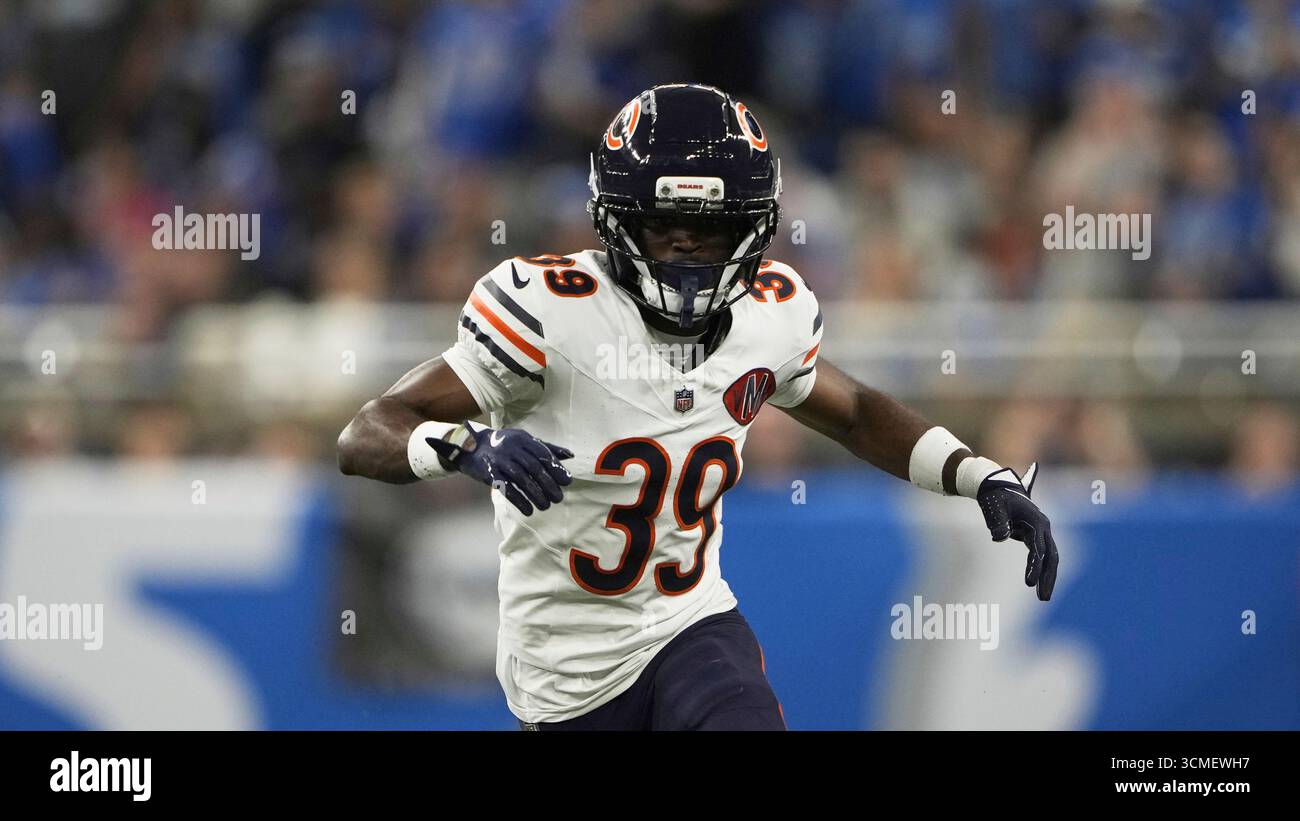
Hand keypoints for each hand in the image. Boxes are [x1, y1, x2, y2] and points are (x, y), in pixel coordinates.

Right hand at [426, 422, 573, 515]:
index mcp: (522, 439)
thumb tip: (570, 455)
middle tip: (558, 498)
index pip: (542, 454)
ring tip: (546, 506)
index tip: (567, 482)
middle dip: (548, 484)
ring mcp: (499, 461)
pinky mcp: (489, 474)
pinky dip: (519, 500)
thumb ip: (546, 447)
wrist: (469, 446)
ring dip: (536, 495)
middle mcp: (511, 448)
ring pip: (521, 479)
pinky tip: (528, 510)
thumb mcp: (523, 440)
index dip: (556, 468)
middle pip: (534, 468)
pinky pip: (506, 488)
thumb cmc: (502, 444)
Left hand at [975, 462, 1058, 600]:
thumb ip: (998, 522)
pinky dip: (1041, 569)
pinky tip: (1037, 583)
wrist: (995, 486)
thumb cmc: (994, 497)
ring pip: (1050, 558)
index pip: (1039, 549)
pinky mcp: (1034, 535)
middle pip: (1051, 557)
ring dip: (1047, 577)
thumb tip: (999, 538)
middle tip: (1043, 598)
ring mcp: (1041, 532)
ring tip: (1043, 597)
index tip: (1028, 584)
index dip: (1035, 567)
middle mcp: (1043, 527)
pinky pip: (1042, 555)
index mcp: (1036, 521)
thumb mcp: (994, 508)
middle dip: (1048, 578)